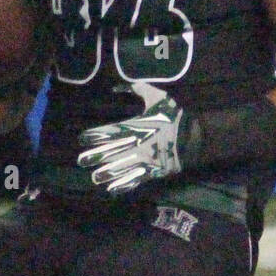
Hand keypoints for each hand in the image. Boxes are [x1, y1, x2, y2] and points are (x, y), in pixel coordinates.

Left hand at [75, 82, 198, 195]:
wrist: (194, 138)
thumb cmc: (173, 117)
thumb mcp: (158, 97)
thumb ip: (138, 89)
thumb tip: (117, 86)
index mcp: (135, 127)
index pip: (109, 132)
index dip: (94, 136)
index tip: (82, 139)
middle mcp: (135, 144)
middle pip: (110, 152)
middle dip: (94, 157)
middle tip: (81, 161)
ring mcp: (143, 160)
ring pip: (119, 169)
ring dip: (105, 174)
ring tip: (94, 177)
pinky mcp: (152, 171)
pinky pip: (134, 180)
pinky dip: (122, 185)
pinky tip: (111, 189)